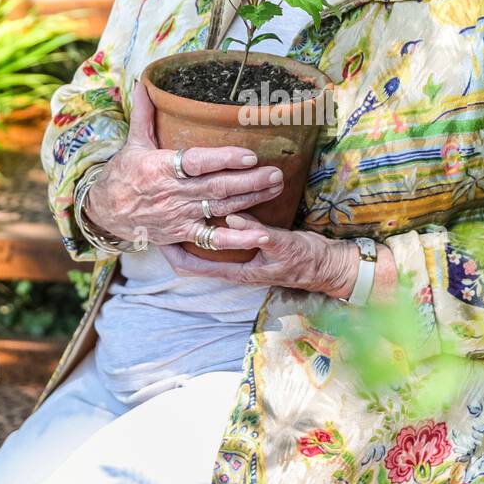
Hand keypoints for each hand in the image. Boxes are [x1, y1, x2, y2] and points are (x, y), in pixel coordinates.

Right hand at [84, 83, 284, 250]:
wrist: (105, 212)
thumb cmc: (124, 173)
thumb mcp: (133, 142)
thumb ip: (144, 112)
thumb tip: (145, 80)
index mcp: (160, 167)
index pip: (197, 162)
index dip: (225, 159)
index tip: (250, 155)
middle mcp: (172, 193)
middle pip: (216, 187)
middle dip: (250, 181)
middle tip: (276, 173)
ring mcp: (179, 215)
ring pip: (220, 208)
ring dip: (251, 200)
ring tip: (275, 188)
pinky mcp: (182, 234)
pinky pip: (211, 240)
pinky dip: (235, 240)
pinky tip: (258, 235)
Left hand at [157, 212, 362, 296]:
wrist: (327, 266)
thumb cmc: (307, 259)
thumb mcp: (284, 244)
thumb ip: (258, 233)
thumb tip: (231, 217)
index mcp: (237, 271)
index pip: (193, 267)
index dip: (172, 253)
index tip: (156, 235)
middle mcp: (234, 267)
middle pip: (191, 258)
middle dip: (173, 241)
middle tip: (156, 217)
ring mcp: (240, 259)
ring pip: (204, 248)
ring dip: (188, 234)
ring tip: (172, 212)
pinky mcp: (249, 249)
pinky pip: (220, 241)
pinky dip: (208, 229)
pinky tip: (204, 212)